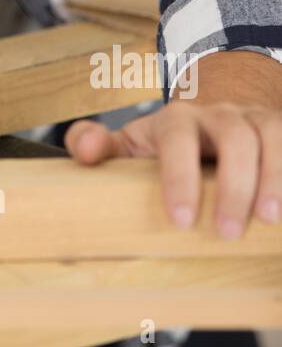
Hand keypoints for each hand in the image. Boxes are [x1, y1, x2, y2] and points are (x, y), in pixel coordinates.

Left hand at [65, 50, 281, 236]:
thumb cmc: (169, 144)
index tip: (179, 220)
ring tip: (271, 221)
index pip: (178, 139)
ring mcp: (258, 121)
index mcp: (178, 120)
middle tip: (226, 232)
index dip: (179, 177)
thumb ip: (98, 146)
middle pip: (234, 137)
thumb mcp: (132, 144)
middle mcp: (222, 115)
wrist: (217, 115)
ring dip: (275, 177)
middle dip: (233, 185)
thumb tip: (84, 151)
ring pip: (272, 135)